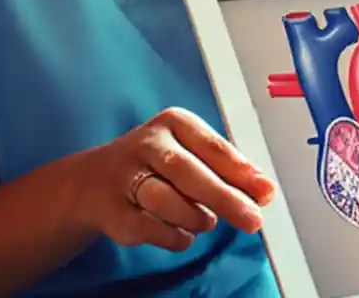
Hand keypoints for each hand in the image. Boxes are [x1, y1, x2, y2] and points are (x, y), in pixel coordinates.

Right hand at [69, 107, 276, 252]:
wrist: (93, 182)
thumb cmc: (157, 165)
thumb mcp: (191, 154)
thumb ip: (226, 171)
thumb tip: (263, 192)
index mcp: (174, 122)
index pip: (212, 146)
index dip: (241, 171)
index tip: (265, 191)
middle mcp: (147, 144)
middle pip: (189, 172)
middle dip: (225, 198)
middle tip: (253, 219)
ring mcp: (125, 176)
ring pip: (167, 201)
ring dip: (195, 217)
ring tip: (207, 221)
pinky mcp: (114, 210)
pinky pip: (152, 229)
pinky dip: (176, 235)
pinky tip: (183, 233)